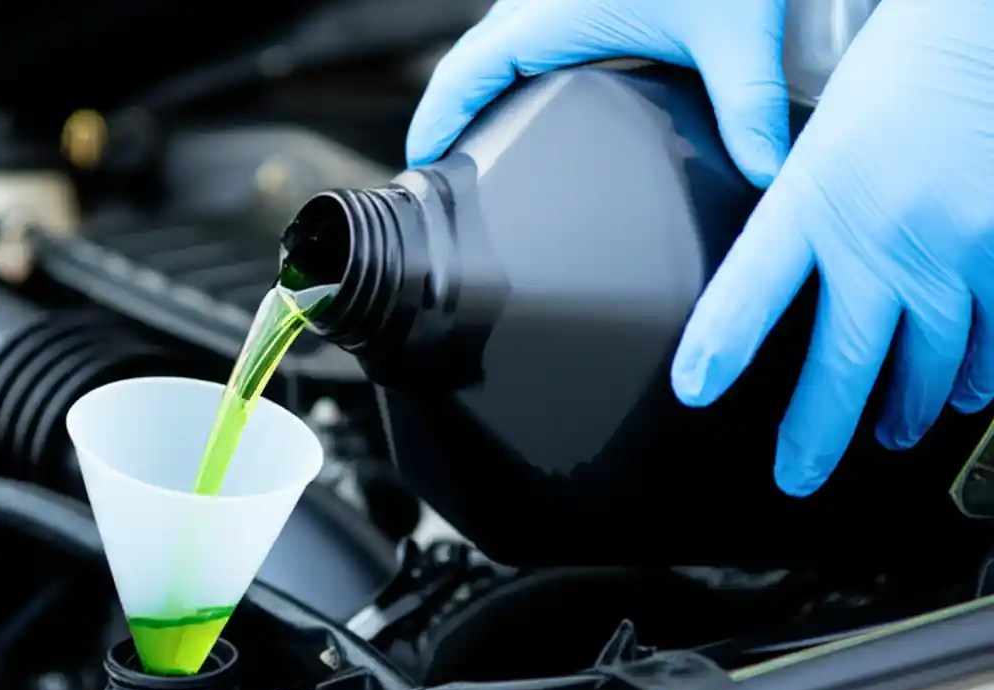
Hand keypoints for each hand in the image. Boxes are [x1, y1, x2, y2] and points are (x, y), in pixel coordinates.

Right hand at [405, 0, 790, 187]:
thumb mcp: (738, 31)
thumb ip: (750, 105)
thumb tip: (766, 173)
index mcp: (554, 14)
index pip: (467, 73)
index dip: (437, 120)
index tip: (423, 162)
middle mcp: (538, 1)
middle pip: (467, 64)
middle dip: (446, 116)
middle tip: (443, 173)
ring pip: (488, 48)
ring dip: (471, 92)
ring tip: (474, 146)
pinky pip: (513, 34)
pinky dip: (500, 72)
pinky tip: (522, 101)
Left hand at [670, 0, 993, 495]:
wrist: (990, 28)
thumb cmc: (907, 65)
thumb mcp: (826, 136)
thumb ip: (808, 209)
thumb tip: (793, 267)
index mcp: (815, 196)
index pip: (748, 289)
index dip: (718, 348)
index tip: (694, 392)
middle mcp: (880, 235)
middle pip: (839, 361)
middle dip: (814, 432)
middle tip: (796, 475)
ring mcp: (954, 251)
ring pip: (923, 366)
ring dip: (903, 411)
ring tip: (890, 434)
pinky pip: (993, 341)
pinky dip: (977, 376)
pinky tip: (962, 394)